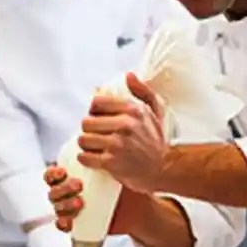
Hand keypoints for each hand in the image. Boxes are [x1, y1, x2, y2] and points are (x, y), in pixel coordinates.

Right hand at [44, 165, 157, 235]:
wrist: (138, 209)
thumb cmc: (125, 185)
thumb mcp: (115, 168)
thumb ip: (106, 156)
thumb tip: (102, 139)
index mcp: (72, 177)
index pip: (53, 174)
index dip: (53, 174)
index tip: (63, 172)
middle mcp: (68, 193)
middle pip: (52, 190)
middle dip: (61, 188)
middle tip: (78, 185)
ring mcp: (72, 209)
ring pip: (56, 207)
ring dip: (64, 205)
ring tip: (80, 203)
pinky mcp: (78, 225)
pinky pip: (62, 225)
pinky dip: (63, 223)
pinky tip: (70, 222)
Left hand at [77, 73, 168, 193]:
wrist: (163, 170)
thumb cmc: (155, 140)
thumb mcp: (155, 112)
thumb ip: (142, 91)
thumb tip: (128, 75)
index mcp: (133, 109)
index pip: (96, 103)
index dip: (95, 111)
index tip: (101, 119)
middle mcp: (125, 124)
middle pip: (86, 122)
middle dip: (89, 130)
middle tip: (98, 136)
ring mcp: (117, 144)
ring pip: (83, 139)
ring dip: (86, 145)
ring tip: (96, 147)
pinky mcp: (112, 162)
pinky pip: (84, 157)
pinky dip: (86, 159)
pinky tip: (95, 158)